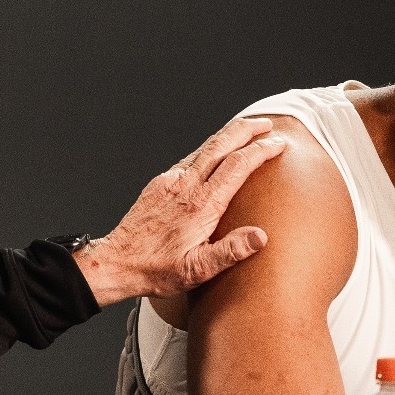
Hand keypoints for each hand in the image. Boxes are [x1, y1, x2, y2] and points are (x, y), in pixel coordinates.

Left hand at [73, 118, 286, 305]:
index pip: (238, 165)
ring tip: (246, 132)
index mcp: (202, 204)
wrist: (116, 263)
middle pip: (221, 144)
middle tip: (267, 124)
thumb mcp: (197, 270)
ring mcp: (171, 181)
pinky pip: (189, 159)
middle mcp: (186, 186)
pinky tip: (214, 154)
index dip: (261, 150)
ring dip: (228, 136)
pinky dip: (208, 149)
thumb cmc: (156, 270)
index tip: (279, 144)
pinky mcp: (159, 183)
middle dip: (247, 129)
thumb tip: (260, 236)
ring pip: (204, 148)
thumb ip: (230, 252)